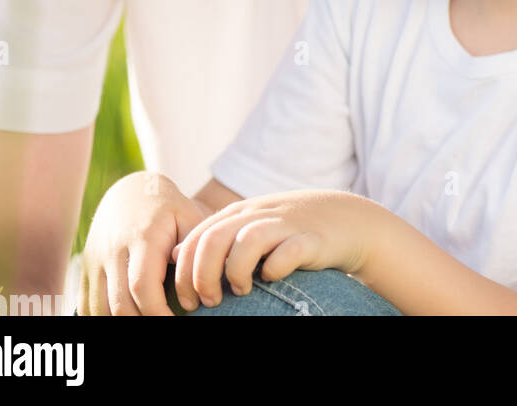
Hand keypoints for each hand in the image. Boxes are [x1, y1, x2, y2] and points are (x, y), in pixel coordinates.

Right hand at [79, 171, 212, 315]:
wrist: (131, 191)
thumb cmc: (167, 208)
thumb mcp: (188, 216)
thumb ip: (192, 246)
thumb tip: (192, 279)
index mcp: (143, 237)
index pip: (142, 286)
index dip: (158, 313)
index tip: (176, 321)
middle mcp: (113, 250)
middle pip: (120, 304)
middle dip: (142, 323)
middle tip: (163, 323)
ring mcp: (95, 260)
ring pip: (100, 309)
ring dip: (122, 323)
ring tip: (145, 319)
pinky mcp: (85, 269)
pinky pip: (86, 306)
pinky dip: (103, 318)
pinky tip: (126, 318)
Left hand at [171, 189, 375, 309]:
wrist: (343, 219)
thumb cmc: (288, 230)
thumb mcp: (247, 227)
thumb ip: (213, 237)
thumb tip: (173, 254)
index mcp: (237, 214)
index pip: (196, 238)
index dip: (184, 272)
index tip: (190, 301)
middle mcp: (257, 215)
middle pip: (214, 240)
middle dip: (202, 276)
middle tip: (209, 302)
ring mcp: (284, 224)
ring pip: (246, 241)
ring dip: (235, 271)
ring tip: (240, 291)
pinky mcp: (310, 238)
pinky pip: (288, 251)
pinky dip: (275, 268)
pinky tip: (273, 278)